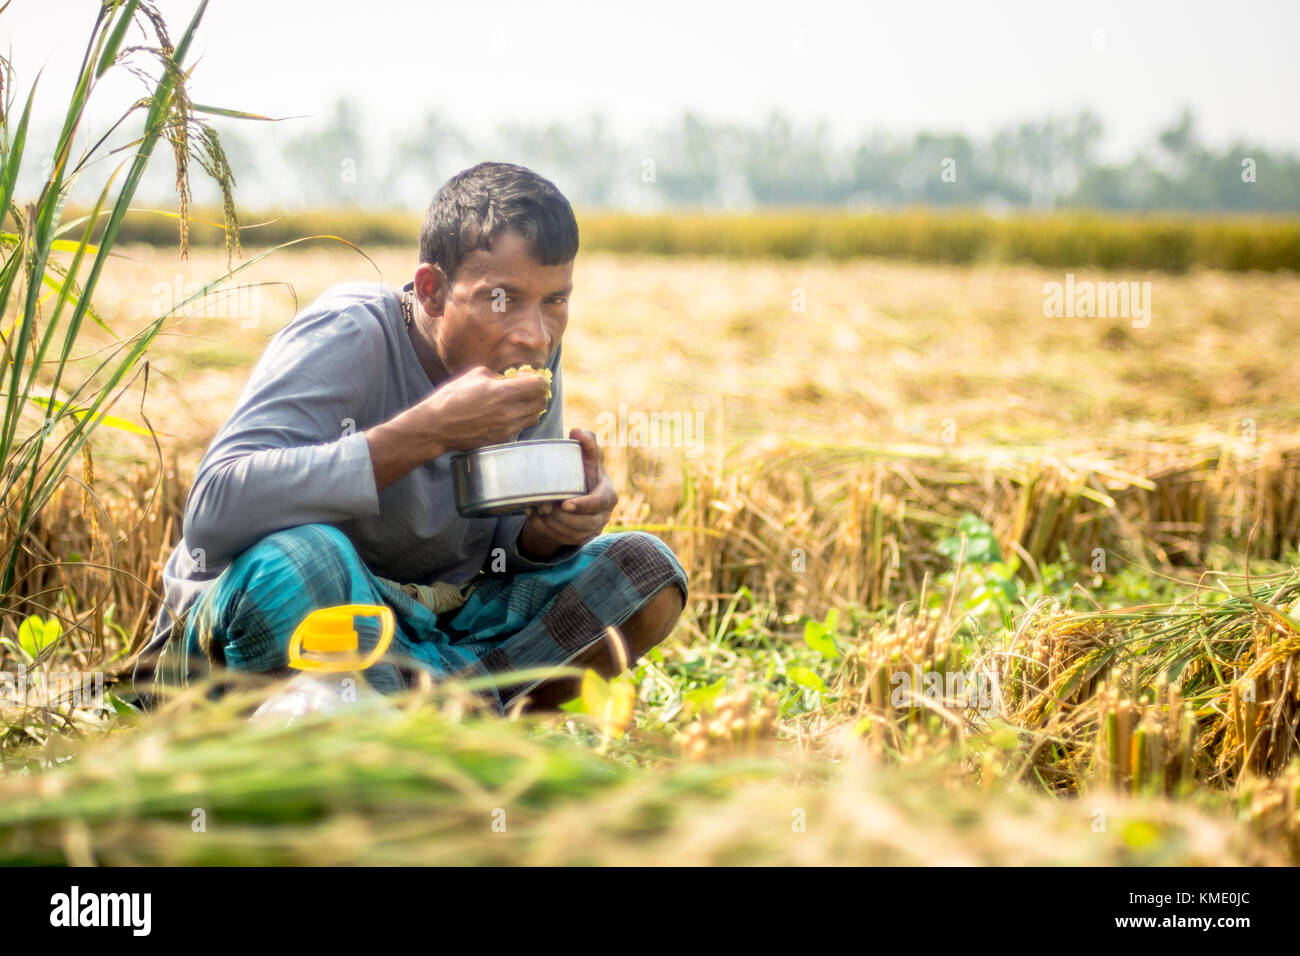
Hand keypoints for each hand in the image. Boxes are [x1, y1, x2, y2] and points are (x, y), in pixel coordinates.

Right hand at [421, 364, 549, 451]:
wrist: (437, 426)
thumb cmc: (453, 397)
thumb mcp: (475, 375)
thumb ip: (499, 375)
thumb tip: (513, 378)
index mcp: (503, 392)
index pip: (539, 385)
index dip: (539, 379)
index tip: (532, 377)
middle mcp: (509, 412)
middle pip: (541, 402)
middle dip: (539, 393)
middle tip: (530, 389)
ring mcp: (507, 428)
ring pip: (534, 417)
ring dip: (531, 408)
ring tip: (519, 401)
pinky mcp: (502, 439)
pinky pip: (521, 428)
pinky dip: (520, 420)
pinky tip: (508, 414)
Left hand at [522, 428, 616, 550]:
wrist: (575, 493)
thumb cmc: (584, 470)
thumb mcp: (587, 456)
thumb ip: (587, 442)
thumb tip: (577, 430)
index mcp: (608, 495)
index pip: (598, 503)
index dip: (582, 505)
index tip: (564, 504)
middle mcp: (603, 515)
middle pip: (583, 522)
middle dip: (561, 516)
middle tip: (543, 505)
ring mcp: (593, 530)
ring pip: (571, 533)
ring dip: (552, 524)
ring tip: (538, 510)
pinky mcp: (580, 539)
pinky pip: (563, 540)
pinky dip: (546, 530)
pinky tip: (536, 518)